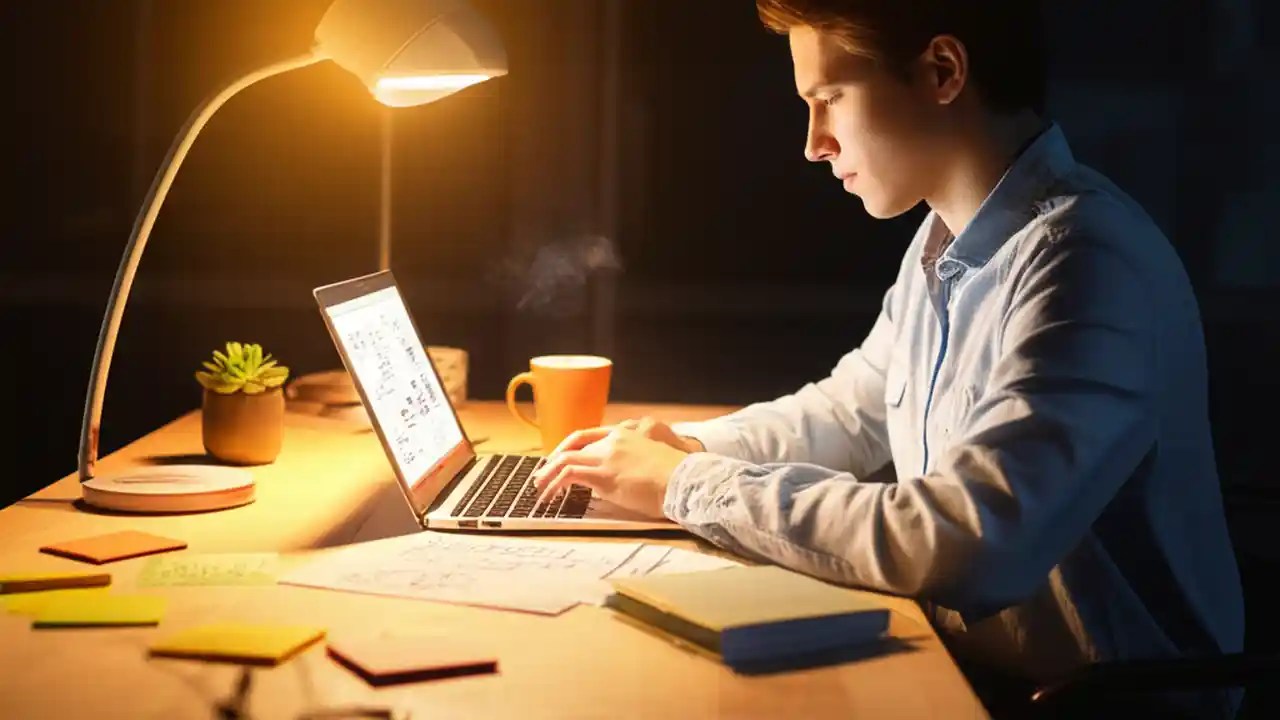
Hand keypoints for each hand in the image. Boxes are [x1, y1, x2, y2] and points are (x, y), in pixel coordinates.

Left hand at [530, 420, 697, 518]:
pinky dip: (554, 485)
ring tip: (540, 490)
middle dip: (554, 460)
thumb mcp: (653, 463)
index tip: (559, 459)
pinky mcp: (604, 473)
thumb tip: (620, 481)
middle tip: (542, 475)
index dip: (570, 447)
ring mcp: (608, 455)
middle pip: (574, 445)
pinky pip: (568, 475)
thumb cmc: (678, 478)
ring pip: (566, 459)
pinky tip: (550, 498)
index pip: (590, 435)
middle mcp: (614, 439)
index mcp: (627, 434)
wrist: (686, 480)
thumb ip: (633, 465)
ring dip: (548, 475)